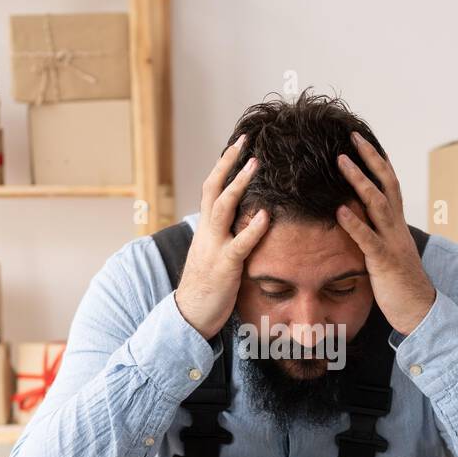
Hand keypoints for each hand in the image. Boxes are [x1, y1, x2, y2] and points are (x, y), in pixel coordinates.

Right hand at [174, 135, 270, 339]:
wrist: (190, 314)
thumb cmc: (206, 285)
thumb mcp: (214, 253)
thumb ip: (226, 234)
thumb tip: (246, 218)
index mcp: (205, 228)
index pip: (211, 188)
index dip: (223, 166)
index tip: (237, 145)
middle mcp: (207, 232)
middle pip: (213, 189)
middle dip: (228, 164)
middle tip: (245, 141)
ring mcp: (214, 247)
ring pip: (223, 208)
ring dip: (239, 185)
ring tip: (255, 165)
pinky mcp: (225, 266)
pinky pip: (239, 244)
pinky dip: (253, 229)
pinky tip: (267, 216)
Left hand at [335, 132, 436, 335]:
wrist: (420, 311)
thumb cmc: (401, 285)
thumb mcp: (388, 254)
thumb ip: (375, 235)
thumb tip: (356, 221)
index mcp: (398, 226)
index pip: (390, 186)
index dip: (377, 163)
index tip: (363, 144)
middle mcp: (397, 228)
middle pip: (386, 184)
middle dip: (370, 159)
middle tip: (352, 138)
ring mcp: (392, 242)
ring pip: (377, 204)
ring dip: (359, 181)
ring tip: (341, 162)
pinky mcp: (385, 261)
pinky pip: (368, 239)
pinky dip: (353, 223)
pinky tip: (338, 210)